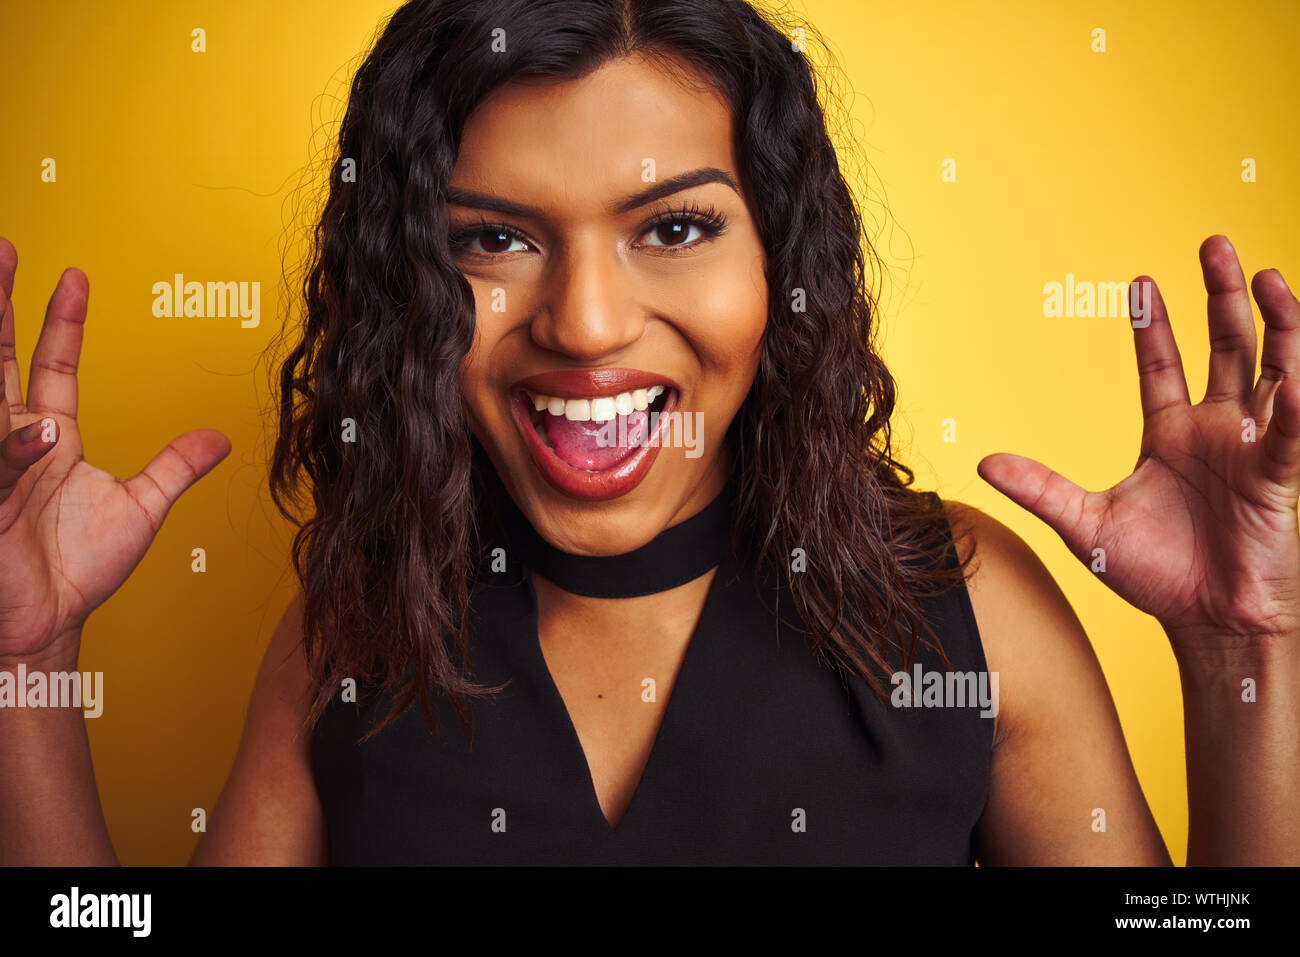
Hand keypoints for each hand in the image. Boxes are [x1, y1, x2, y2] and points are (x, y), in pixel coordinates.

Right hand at [0, 238, 230, 660]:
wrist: (49, 622)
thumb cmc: (78, 569)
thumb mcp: (142, 506)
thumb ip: (175, 467)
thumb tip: (219, 439)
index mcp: (49, 437)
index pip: (51, 363)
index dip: (60, 319)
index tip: (73, 275)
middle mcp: (16, 442)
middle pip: (0, 360)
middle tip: (3, 249)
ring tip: (1, 292)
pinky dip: (15, 450)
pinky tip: (38, 431)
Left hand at [977, 235, 1299, 652]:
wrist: (1204, 622)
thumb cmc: (1154, 574)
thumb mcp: (1086, 525)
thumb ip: (1041, 489)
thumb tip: (983, 462)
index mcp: (1169, 434)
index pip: (1159, 364)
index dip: (1151, 324)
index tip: (1140, 283)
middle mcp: (1213, 430)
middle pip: (1224, 346)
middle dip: (1220, 296)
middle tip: (1215, 243)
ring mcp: (1250, 448)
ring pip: (1272, 370)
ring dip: (1276, 324)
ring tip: (1267, 275)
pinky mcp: (1278, 477)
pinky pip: (1292, 432)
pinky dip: (1297, 402)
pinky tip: (1297, 373)